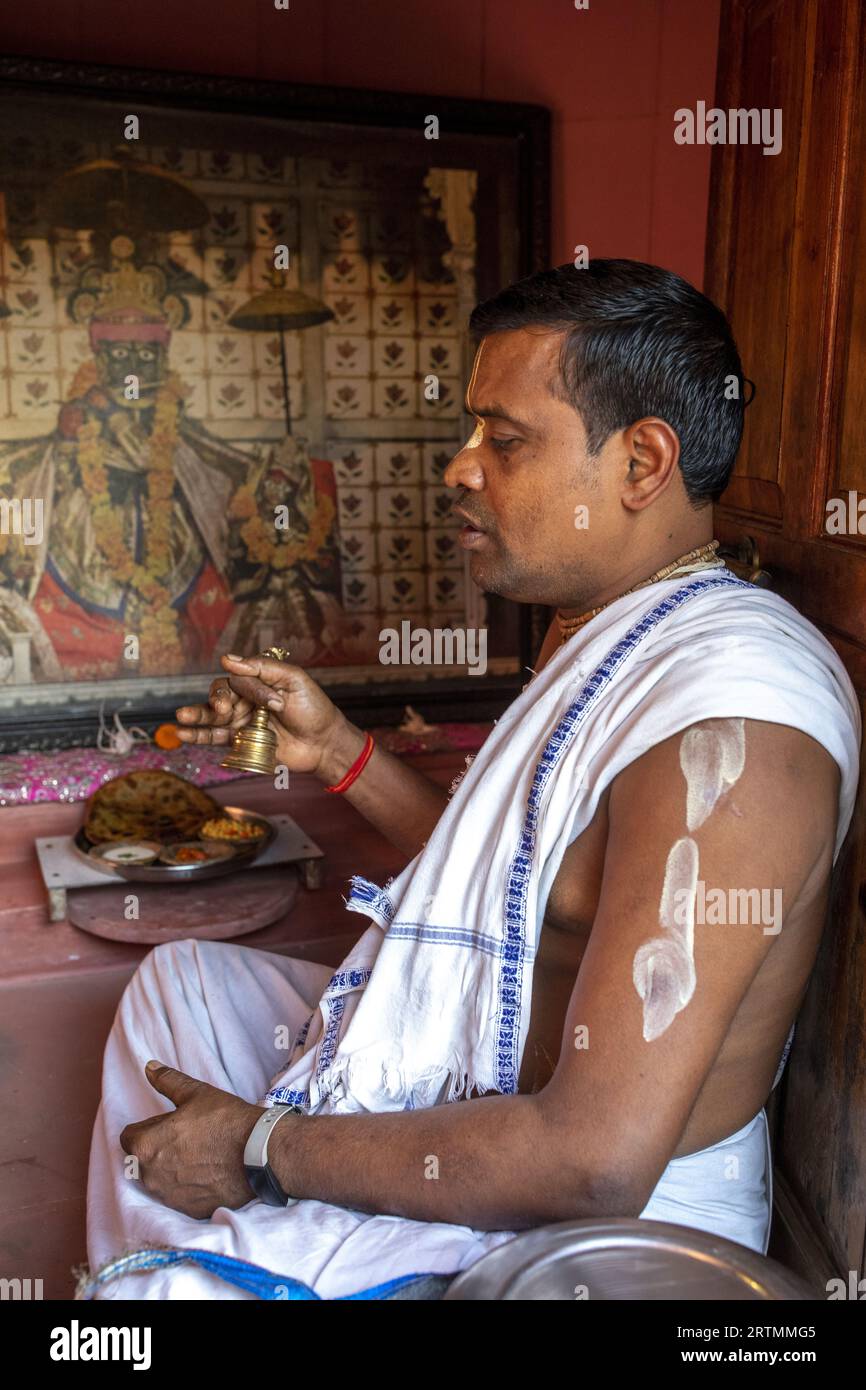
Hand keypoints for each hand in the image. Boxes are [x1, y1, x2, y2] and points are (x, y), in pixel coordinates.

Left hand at [119, 1061, 263, 1218]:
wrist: (257, 1153)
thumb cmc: (224, 1120)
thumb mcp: (195, 1093)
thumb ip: (167, 1080)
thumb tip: (149, 1067)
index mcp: (145, 1145)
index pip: (129, 1136)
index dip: (149, 1126)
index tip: (170, 1123)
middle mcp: (150, 1176)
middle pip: (142, 1159)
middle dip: (157, 1148)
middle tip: (186, 1137)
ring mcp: (169, 1196)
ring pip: (159, 1179)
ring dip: (170, 1168)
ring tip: (199, 1154)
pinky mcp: (188, 1209)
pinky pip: (179, 1195)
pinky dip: (187, 1185)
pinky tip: (207, 1172)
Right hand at [174, 653, 352, 776]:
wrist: (324, 743)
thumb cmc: (314, 709)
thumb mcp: (294, 680)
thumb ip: (263, 668)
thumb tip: (227, 659)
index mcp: (258, 682)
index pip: (238, 679)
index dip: (245, 688)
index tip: (269, 701)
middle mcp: (245, 699)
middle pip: (219, 695)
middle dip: (216, 701)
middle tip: (224, 710)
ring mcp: (241, 721)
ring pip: (211, 716)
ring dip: (195, 716)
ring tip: (181, 718)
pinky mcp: (240, 742)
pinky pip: (214, 738)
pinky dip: (198, 736)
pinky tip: (183, 733)